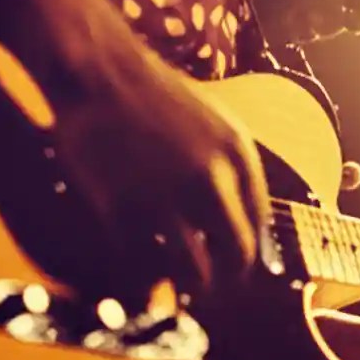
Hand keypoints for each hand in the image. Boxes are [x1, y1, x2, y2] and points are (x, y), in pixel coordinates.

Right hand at [46, 20, 270, 302]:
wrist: (99, 72)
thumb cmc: (153, 96)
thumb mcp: (214, 123)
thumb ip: (232, 169)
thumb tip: (246, 221)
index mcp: (239, 154)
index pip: (260, 223)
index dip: (247, 248)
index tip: (233, 261)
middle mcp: (212, 178)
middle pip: (238, 254)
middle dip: (227, 278)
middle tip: (213, 287)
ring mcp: (168, 196)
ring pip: (195, 272)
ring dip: (189, 285)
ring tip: (179, 287)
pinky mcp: (125, 209)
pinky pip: (146, 265)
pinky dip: (146, 275)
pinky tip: (143, 267)